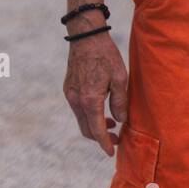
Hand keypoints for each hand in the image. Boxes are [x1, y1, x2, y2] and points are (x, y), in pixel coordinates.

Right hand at [63, 28, 128, 156]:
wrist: (86, 35)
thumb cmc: (105, 54)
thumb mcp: (120, 77)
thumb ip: (120, 101)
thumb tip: (120, 120)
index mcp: (90, 99)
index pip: (97, 130)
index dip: (105, 143)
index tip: (111, 152)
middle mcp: (76, 100)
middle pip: (86, 129)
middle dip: (100, 137)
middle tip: (116, 138)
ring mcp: (70, 94)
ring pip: (81, 119)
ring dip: (95, 125)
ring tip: (112, 122)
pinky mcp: (68, 88)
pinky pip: (78, 108)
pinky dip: (88, 114)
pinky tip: (101, 108)